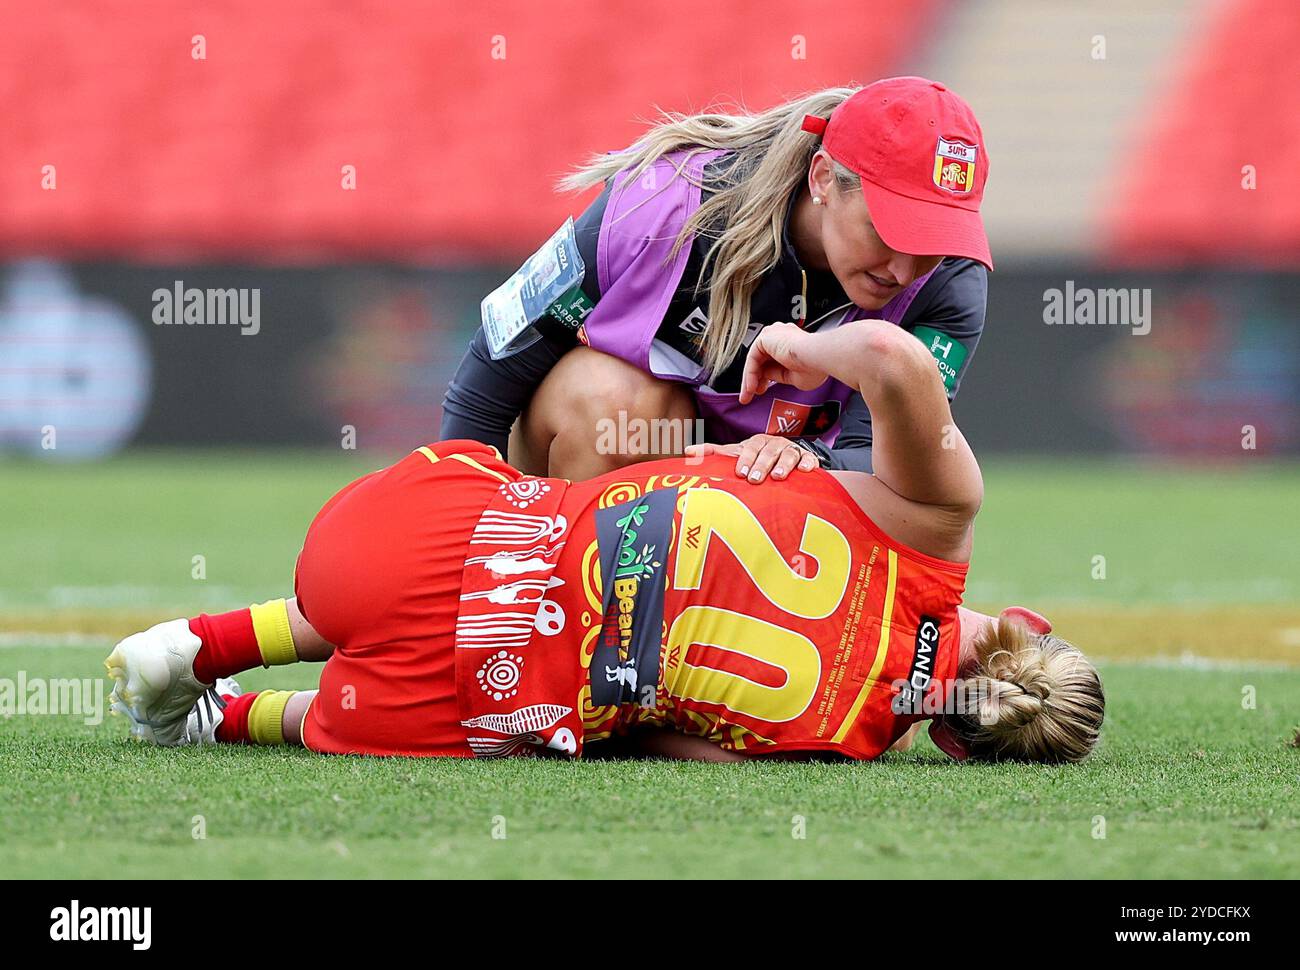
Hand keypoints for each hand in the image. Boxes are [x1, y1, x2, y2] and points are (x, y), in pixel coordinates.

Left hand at [685, 434, 819, 482]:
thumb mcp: (735, 454)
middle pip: (768, 452)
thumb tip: (687, 450)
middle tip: (755, 479)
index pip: (750, 448)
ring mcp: (791, 450)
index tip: (740, 472)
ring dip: (784, 465)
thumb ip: (713, 452)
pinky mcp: (806, 459)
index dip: (745, 459)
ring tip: (779, 477)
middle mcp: (774, 444)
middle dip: (762, 465)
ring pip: (789, 455)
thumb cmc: (755, 458)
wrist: (783, 458)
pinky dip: (808, 464)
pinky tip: (806, 471)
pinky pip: (809, 460)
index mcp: (756, 442)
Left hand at [738, 322, 827, 404]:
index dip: (765, 377)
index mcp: (791, 343)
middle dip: (755, 379)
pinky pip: (752, 358)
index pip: (771, 360)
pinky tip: (751, 387)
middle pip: (761, 360)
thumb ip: (778, 375)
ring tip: (748, 395)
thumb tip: (766, 377)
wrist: (818, 358)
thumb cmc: (815, 367)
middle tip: (751, 394)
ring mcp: (773, 336)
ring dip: (750, 379)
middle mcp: (781, 337)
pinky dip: (750, 374)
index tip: (763, 390)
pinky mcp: (765, 337)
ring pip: (755, 360)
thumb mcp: (793, 377)